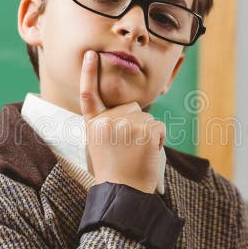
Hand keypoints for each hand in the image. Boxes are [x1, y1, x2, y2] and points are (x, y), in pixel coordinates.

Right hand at [80, 50, 164, 192]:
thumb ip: (109, 126)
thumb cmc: (115, 173)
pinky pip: (158, 126)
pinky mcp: (145, 130)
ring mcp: (126, 125)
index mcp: (93, 125)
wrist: (123, 193)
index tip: (92, 54)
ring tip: (136, 155)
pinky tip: (147, 154)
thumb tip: (129, 111)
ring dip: (147, 134)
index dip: (89, 73)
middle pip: (130, 107)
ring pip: (146, 117)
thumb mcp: (101, 146)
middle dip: (135, 123)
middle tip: (128, 149)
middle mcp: (107, 122)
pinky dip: (158, 140)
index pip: (89, 95)